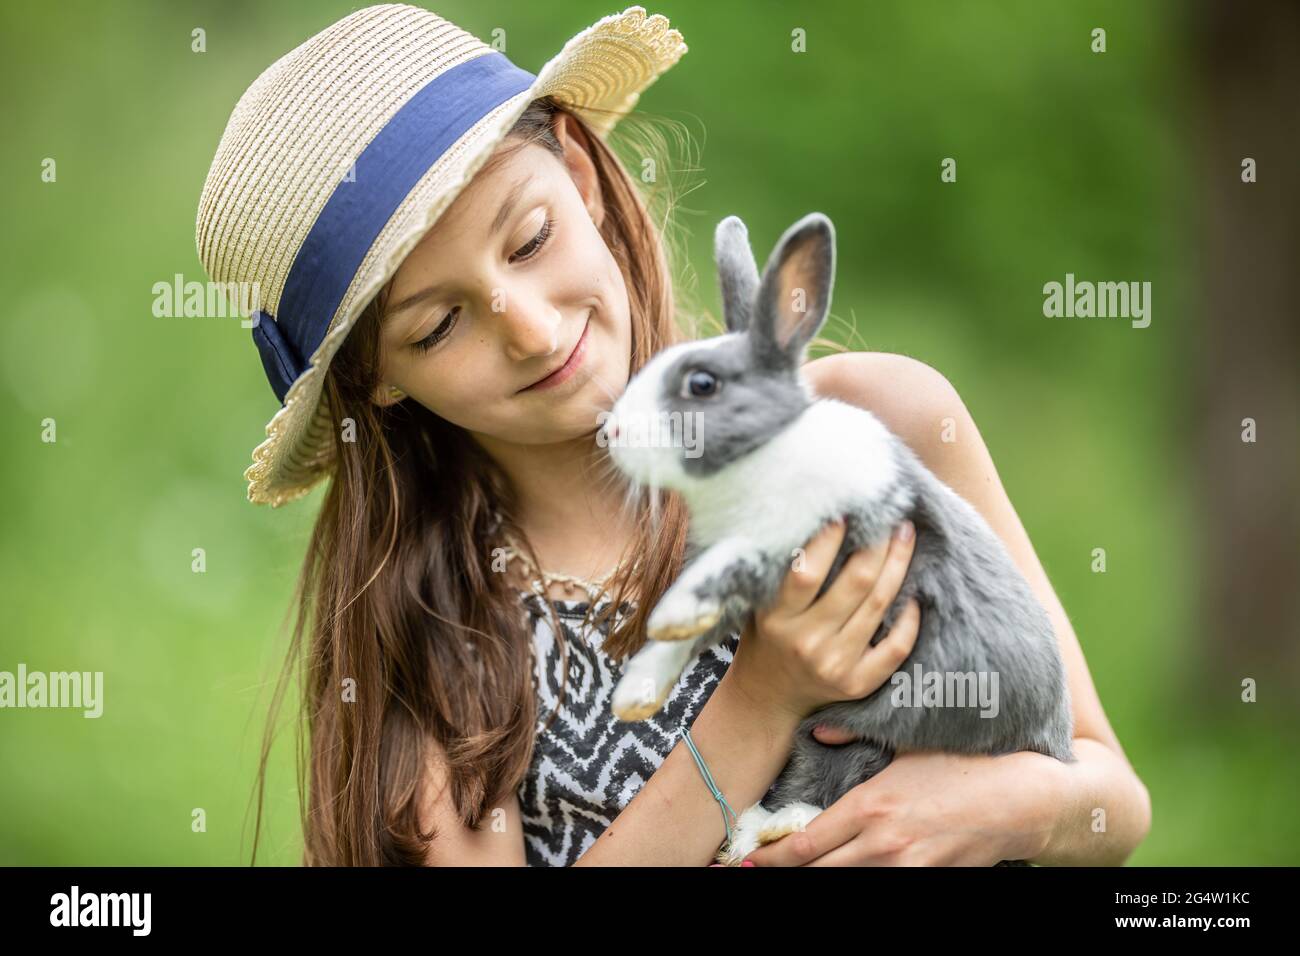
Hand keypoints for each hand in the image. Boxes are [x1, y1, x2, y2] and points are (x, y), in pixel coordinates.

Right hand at [726, 516, 920, 722]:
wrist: (767, 696)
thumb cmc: (766, 636)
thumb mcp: (760, 603)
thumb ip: (782, 571)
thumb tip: (815, 518)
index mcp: (777, 618)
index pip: (807, 571)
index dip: (829, 540)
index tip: (846, 512)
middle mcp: (806, 642)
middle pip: (856, 583)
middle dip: (878, 544)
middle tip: (889, 517)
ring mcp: (835, 665)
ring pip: (880, 606)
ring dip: (898, 565)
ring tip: (904, 537)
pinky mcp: (858, 683)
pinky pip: (896, 647)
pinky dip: (910, 619)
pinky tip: (914, 595)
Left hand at [738, 749, 1065, 865]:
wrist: (1021, 800)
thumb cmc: (963, 764)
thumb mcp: (905, 743)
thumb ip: (854, 738)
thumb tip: (817, 732)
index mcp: (869, 808)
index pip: (804, 846)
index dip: (770, 859)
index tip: (748, 860)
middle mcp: (882, 846)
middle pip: (817, 876)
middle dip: (785, 874)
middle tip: (758, 871)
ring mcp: (907, 870)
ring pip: (847, 887)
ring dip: (819, 880)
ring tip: (796, 873)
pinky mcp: (930, 881)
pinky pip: (883, 888)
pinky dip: (860, 883)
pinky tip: (847, 873)